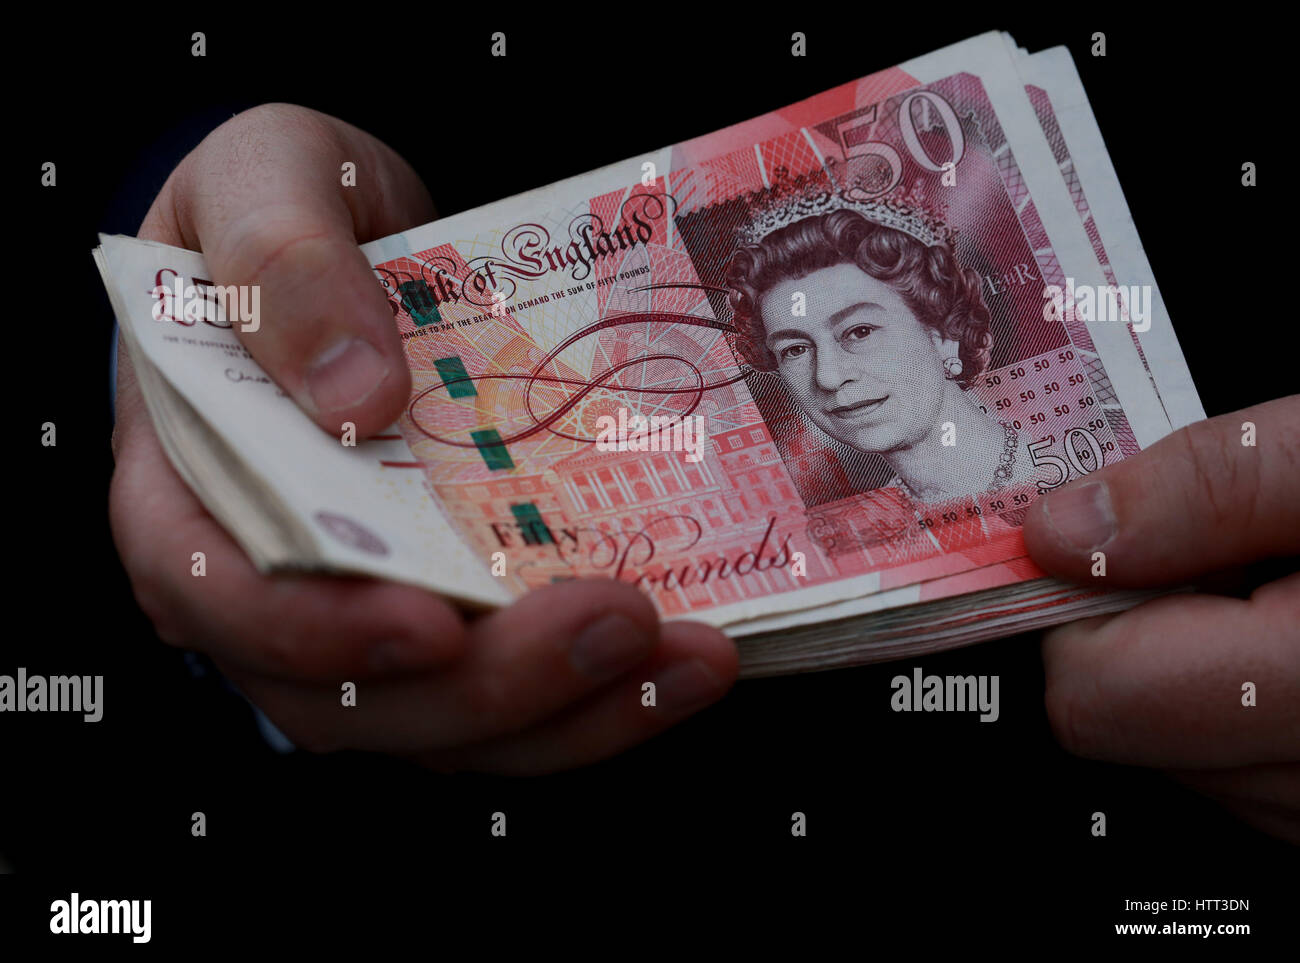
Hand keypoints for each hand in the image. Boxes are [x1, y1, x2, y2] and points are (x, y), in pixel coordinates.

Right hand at [110, 104, 736, 772]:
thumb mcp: (259, 179)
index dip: (316, 636)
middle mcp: (269, 579)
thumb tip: (355, 398)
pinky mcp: (450, 614)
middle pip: (354, 696)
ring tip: (690, 659)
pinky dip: (599, 694)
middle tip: (621, 625)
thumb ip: (280, 264)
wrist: (360, 234)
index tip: (434, 625)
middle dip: (493, 686)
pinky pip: (513, 691)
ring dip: (575, 712)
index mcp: (184, 487)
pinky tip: (684, 656)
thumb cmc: (285, 207)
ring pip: (448, 721)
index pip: (218, 597)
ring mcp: (364, 610)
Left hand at [1024, 395, 1299, 841]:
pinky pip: (1252, 767)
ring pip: (1188, 752)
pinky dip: (1254, 700)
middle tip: (1217, 548)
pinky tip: (1294, 626)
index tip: (1089, 538)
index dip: (1073, 601)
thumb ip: (1213, 486)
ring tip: (1280, 586)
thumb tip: (1063, 530)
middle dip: (1144, 625)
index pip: (1094, 690)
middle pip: (1128, 724)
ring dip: (1204, 665)